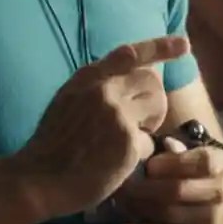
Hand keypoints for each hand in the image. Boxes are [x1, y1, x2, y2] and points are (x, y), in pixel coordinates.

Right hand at [6, 35, 189, 216]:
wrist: (38, 179)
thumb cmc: (52, 143)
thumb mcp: (68, 99)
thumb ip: (96, 85)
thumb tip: (127, 75)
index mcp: (88, 77)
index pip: (130, 54)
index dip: (160, 47)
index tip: (184, 44)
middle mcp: (104, 90)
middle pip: (152, 83)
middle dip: (154, 100)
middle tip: (142, 121)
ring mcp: (117, 115)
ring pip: (156, 109)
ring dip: (149, 124)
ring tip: (128, 140)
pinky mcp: (128, 142)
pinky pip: (149, 142)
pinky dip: (139, 154)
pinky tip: (118, 163)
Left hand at [113, 139, 222, 223]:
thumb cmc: (202, 173)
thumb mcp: (197, 154)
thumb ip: (179, 149)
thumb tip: (165, 143)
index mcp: (217, 165)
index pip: (191, 162)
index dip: (166, 164)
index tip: (147, 166)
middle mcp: (219, 193)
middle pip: (177, 190)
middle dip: (146, 188)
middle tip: (124, 187)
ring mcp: (213, 220)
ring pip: (172, 216)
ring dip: (143, 211)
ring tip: (123, 205)